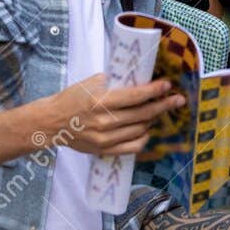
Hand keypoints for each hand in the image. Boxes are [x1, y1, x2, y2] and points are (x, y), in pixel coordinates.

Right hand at [48, 74, 185, 155]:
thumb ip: (111, 82)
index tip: (167, 85)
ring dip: (153, 119)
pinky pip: (132, 147)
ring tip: (158, 111)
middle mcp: (104, 121)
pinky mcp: (103, 149)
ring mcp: (105, 138)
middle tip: (178, 99)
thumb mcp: (88, 83)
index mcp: (100, 101)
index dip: (154, 91)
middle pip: (143, 114)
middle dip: (163, 105)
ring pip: (140, 129)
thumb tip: (134, 79)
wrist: (51, 123)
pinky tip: (147, 129)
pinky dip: (143, 138)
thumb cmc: (70, 99)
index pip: (135, 96)